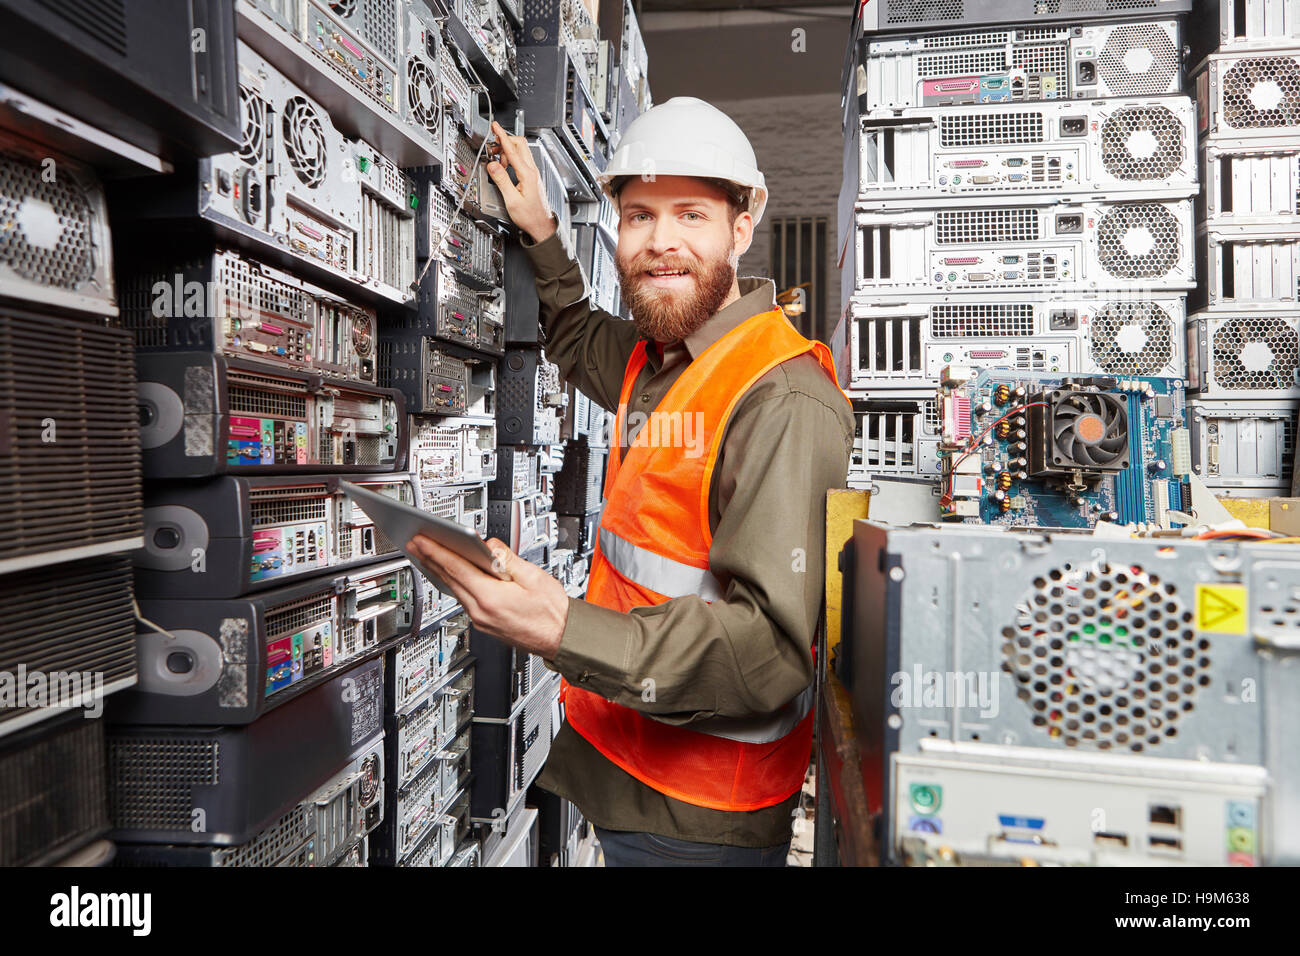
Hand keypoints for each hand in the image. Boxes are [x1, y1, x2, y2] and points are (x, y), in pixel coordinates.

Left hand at [407, 534, 567, 659]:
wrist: (562, 638)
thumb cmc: (553, 613)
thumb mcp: (534, 577)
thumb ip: (508, 559)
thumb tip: (489, 546)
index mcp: (491, 598)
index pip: (456, 568)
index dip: (436, 551)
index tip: (422, 539)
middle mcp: (481, 612)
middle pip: (449, 579)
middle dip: (430, 559)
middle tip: (415, 543)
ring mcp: (481, 620)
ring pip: (454, 590)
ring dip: (439, 572)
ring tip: (427, 556)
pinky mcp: (484, 623)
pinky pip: (462, 599)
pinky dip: (454, 583)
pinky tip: (451, 575)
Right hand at [484, 120, 556, 242]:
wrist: (542, 225)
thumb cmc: (530, 216)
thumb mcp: (512, 200)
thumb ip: (501, 181)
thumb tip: (492, 165)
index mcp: (527, 175)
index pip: (512, 150)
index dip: (502, 136)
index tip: (495, 127)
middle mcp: (532, 171)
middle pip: (519, 144)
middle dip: (504, 141)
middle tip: (492, 146)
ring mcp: (533, 172)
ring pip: (521, 151)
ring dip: (507, 151)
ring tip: (497, 163)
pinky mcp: (532, 176)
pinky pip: (521, 160)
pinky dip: (511, 159)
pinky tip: (504, 168)